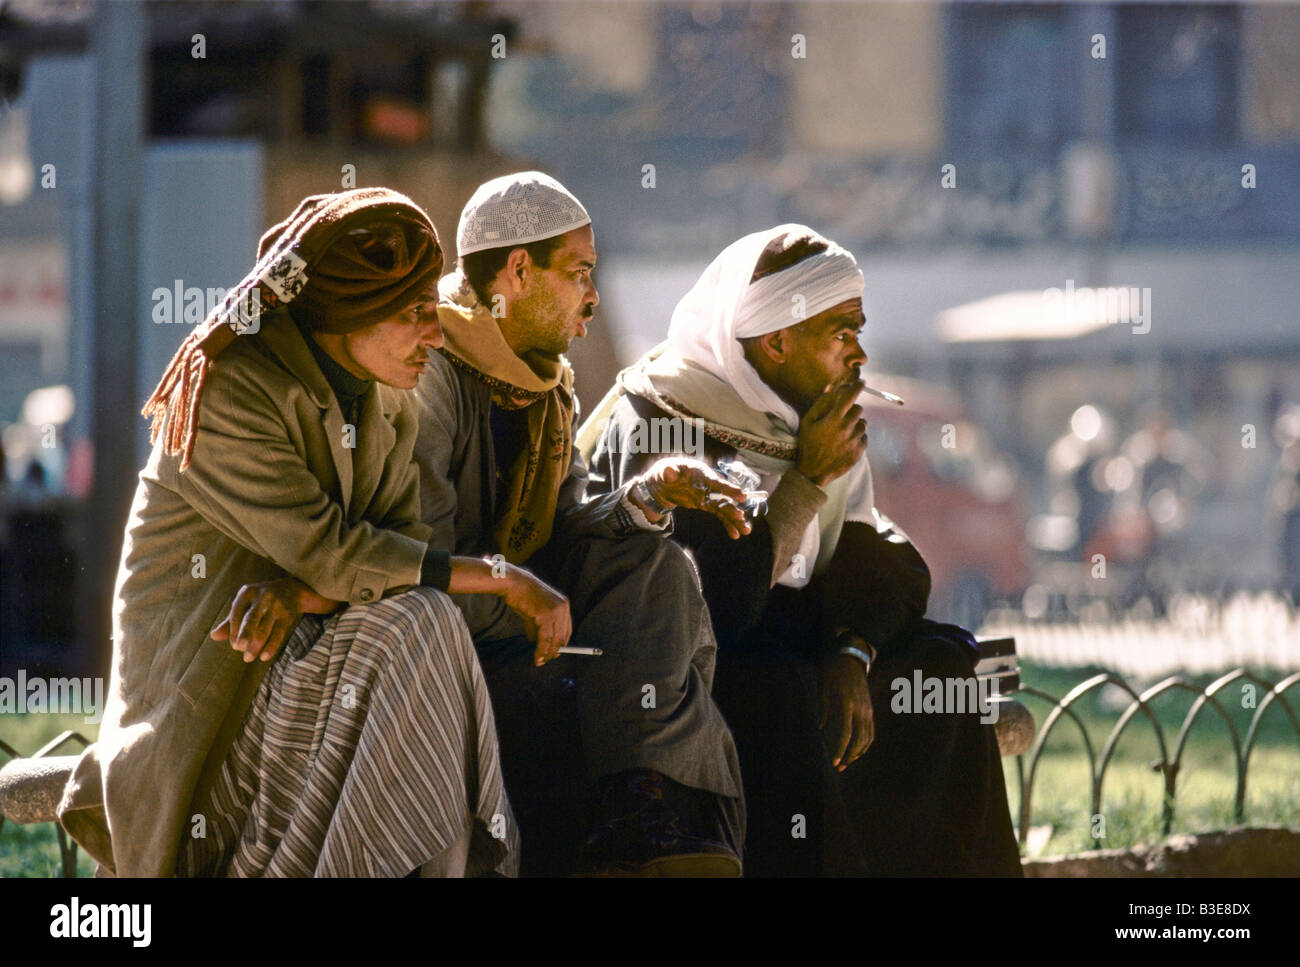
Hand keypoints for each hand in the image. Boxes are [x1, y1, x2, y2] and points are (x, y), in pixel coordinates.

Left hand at [211, 576, 336, 663]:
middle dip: (246, 634)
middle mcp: (263, 597)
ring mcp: (277, 606)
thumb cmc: (260, 601)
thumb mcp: (245, 605)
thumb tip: (213, 636)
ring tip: (248, 658)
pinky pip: (279, 633)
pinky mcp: (288, 616)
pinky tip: (264, 657)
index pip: (237, 612)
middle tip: (238, 648)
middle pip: (252, 618)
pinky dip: (271, 646)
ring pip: (265, 628)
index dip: (234, 629)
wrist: (292, 590)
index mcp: (248, 592)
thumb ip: (230, 622)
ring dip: (256, 645)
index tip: (233, 645)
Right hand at [499, 565, 572, 665]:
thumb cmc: (522, 595)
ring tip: (540, 662)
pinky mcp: (546, 615)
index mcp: (564, 605)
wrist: (513, 583)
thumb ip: (539, 627)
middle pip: (563, 636)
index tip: (555, 653)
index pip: (566, 629)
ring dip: (548, 653)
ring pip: (554, 639)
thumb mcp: (534, 612)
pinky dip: (541, 650)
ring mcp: (556, 611)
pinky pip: (545, 638)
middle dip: (554, 651)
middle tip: (546, 660)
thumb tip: (538, 644)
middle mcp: (563, 607)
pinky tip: (537, 657)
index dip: (561, 643)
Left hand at [639, 457, 751, 539]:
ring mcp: (708, 496)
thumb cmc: (666, 472)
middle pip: (723, 498)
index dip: (728, 489)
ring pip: (724, 508)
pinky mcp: (706, 504)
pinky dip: (727, 524)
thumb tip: (670, 473)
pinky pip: (719, 515)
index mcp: (701, 474)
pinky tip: (735, 534)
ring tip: (745, 531)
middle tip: (741, 516)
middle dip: (732, 508)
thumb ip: (669, 472)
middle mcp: (709, 485)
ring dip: (735, 519)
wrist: (666, 480)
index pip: (716, 482)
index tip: (741, 495)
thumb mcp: (664, 471)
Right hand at [795, 373, 867, 486]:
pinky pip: (864, 438)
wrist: (813, 472)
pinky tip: (845, 443)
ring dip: (855, 425)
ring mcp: (854, 441)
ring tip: (842, 433)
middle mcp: (847, 428)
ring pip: (863, 424)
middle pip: (859, 409)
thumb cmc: (808, 445)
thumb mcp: (808, 422)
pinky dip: (858, 438)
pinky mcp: (859, 452)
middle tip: (842, 417)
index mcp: (834, 419)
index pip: (850, 397)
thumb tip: (831, 387)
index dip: (857, 387)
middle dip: (852, 410)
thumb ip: (820, 403)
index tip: (862, 382)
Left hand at [820, 650, 873, 771]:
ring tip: (847, 763)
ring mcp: (867, 708)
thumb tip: (819, 728)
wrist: (852, 656)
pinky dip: (865, 743)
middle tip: (839, 768)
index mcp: (847, 703)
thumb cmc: (833, 670)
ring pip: (868, 738)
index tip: (834, 762)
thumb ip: (823, 708)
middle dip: (850, 757)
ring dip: (858, 753)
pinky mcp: (870, 708)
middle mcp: (860, 708)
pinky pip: (871, 730)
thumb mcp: (823, 686)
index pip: (845, 733)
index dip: (840, 750)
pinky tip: (857, 751)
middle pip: (859, 740)